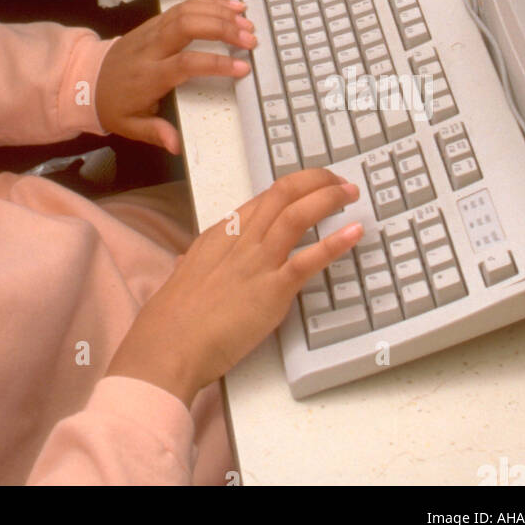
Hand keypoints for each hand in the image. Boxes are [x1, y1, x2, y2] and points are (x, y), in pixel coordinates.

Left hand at [94, 0, 256, 152]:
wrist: (87, 78)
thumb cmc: (114, 103)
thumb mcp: (129, 125)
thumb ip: (154, 132)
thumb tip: (175, 145)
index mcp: (149, 75)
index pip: (185, 63)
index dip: (215, 63)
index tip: (242, 68)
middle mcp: (151, 47)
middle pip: (186, 26)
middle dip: (221, 29)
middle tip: (250, 39)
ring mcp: (152, 30)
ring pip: (186, 11)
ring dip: (219, 12)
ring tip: (246, 22)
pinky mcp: (154, 21)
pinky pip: (182, 6)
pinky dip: (208, 3)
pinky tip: (230, 6)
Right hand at [106, 170, 362, 406]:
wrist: (170, 343)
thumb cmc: (174, 317)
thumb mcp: (182, 277)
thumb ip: (193, 264)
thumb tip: (187, 261)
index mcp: (221, 234)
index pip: (263, 198)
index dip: (293, 186)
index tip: (313, 185)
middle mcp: (241, 240)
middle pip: (282, 193)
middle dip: (315, 180)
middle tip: (340, 182)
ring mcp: (258, 262)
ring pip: (297, 214)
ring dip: (328, 199)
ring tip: (350, 194)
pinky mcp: (272, 290)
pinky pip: (308, 260)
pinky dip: (335, 243)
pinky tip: (354, 233)